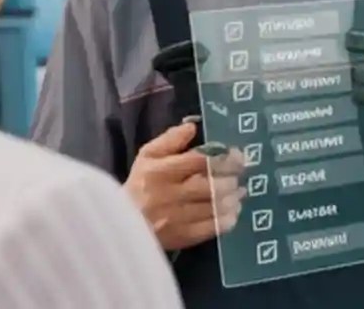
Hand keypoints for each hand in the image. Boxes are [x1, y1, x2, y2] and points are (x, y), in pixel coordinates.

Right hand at [125, 122, 246, 250]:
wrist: (122, 224)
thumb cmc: (139, 185)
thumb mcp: (148, 156)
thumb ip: (171, 140)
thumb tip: (193, 127)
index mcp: (161, 171)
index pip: (199, 161)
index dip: (223, 158)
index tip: (238, 156)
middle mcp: (170, 194)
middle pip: (210, 185)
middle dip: (231, 179)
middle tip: (241, 176)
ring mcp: (176, 218)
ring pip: (213, 207)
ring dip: (233, 199)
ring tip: (241, 193)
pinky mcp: (181, 237)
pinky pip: (210, 229)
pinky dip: (226, 220)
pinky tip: (233, 214)